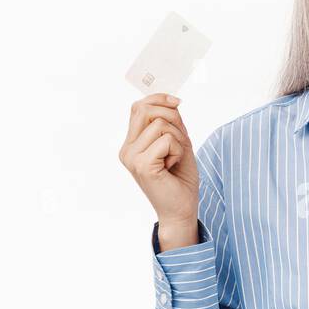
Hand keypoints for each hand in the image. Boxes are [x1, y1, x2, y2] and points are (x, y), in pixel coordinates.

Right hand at [119, 93, 199, 234]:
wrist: (181, 210)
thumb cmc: (180, 179)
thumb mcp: (178, 142)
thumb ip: (171, 122)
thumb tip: (171, 100)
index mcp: (131, 144)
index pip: (138, 107)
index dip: (159, 99)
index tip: (177, 102)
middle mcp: (127, 150)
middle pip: (146, 110)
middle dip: (172, 117)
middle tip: (181, 139)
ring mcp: (132, 157)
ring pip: (160, 124)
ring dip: (178, 139)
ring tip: (175, 158)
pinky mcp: (142, 165)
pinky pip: (167, 139)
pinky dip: (178, 150)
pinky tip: (173, 166)